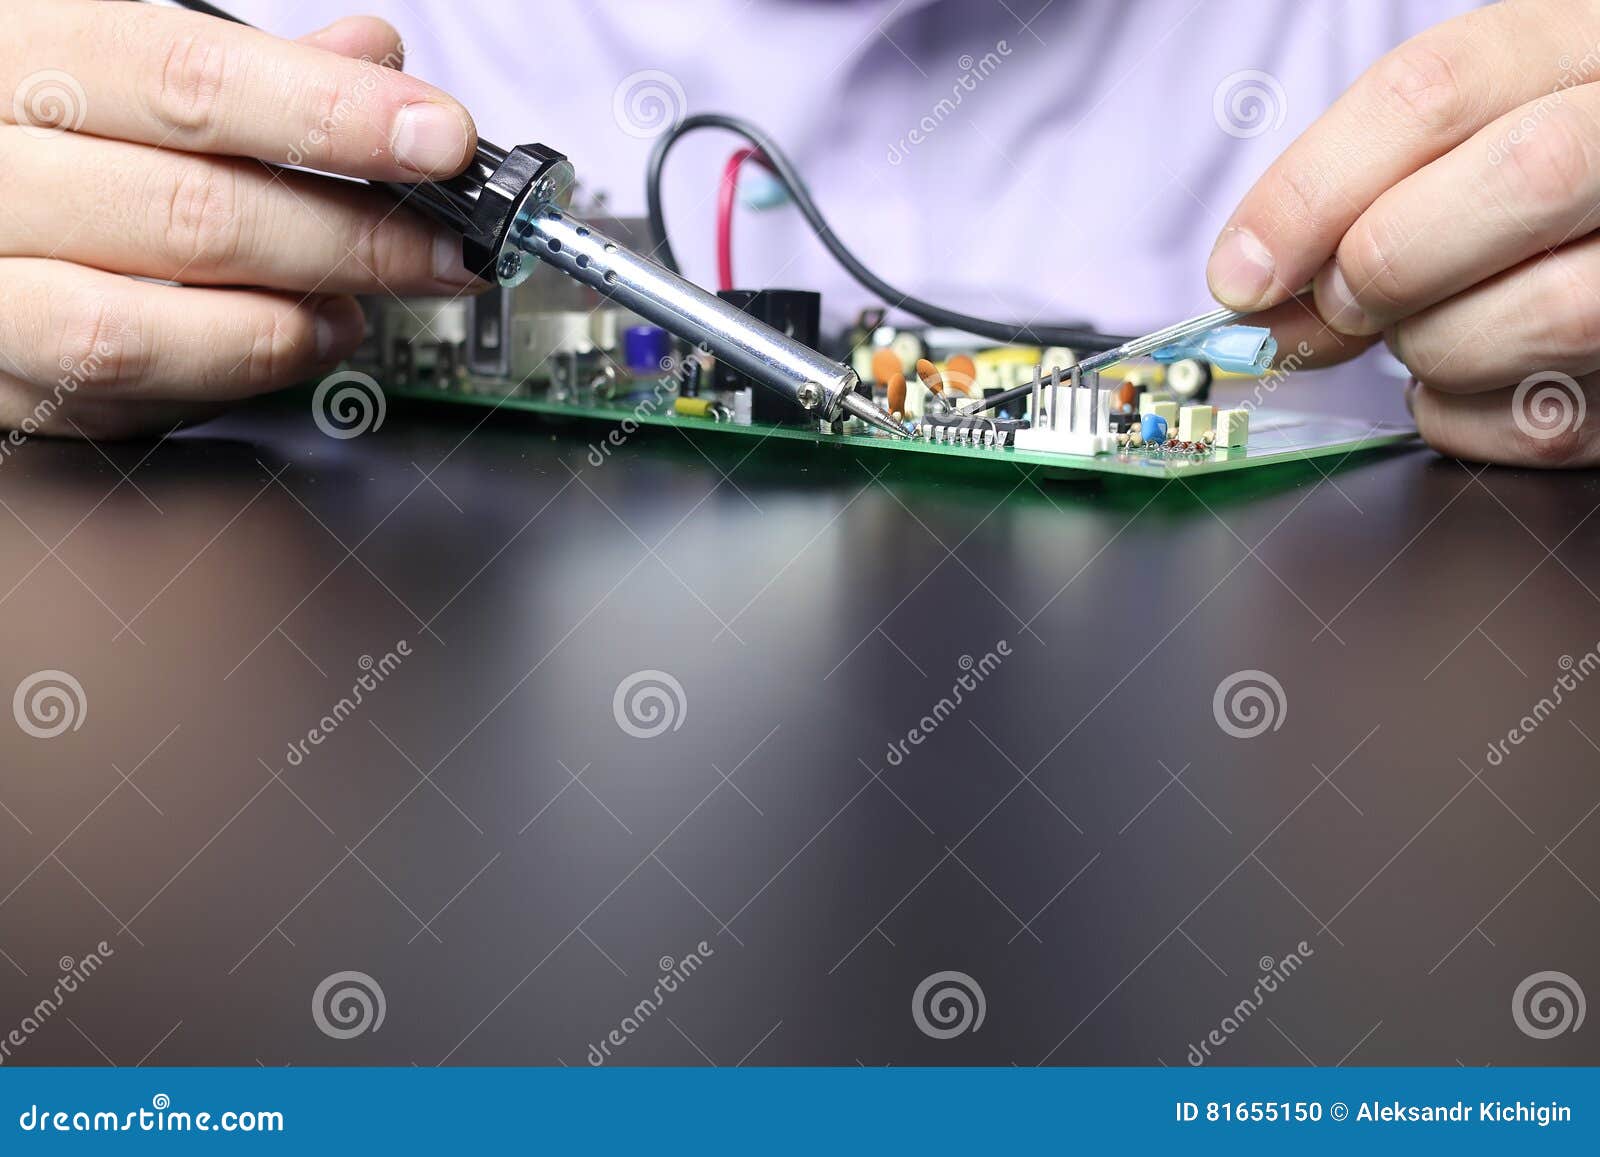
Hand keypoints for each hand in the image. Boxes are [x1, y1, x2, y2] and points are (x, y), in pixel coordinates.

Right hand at [0, 0, 482, 439]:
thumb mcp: (108, 68)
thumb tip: (371, 55)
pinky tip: (283, 350)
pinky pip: (123, 402)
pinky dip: (225, 384)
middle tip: (442, 250)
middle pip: (193, 213)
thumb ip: (238, 69)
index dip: (330, 113)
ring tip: (353, 316)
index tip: (438, 139)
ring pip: (141, 331)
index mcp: (17, 60)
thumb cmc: (32, 133)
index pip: (186, 78)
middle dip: (350, 239)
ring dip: (283, 331)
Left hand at [1208, 0, 1599, 466]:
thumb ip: (1350, 197)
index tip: (1242, 274)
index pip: (1435, 90)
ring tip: (1421, 327)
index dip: (1313, 192)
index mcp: (1576, 45)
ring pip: (1557, 312)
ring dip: (1434, 346)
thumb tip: (1251, 292)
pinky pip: (1551, 420)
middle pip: (1527, 177)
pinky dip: (1466, 414)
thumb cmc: (1503, 172)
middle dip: (1389, 266)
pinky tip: (1462, 378)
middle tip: (1346, 301)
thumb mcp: (1439, 143)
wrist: (1592, 213)